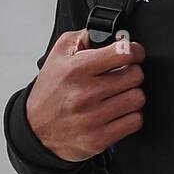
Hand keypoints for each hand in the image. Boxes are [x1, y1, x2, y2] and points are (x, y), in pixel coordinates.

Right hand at [26, 29, 146, 162]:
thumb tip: (114, 34)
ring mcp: (92, 118)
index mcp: (76, 69)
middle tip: (123, 76)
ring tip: (119, 95)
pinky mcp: (98, 139)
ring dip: (132, 95)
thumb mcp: (59, 55)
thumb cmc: (50, 91)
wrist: (35, 130)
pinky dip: (130, 116)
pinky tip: (118, 112)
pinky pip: (134, 121)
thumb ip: (85, 37)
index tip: (133, 53)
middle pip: (135, 76)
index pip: (123, 53)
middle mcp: (84, 94)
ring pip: (138, 99)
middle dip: (132, 73)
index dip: (134, 51)